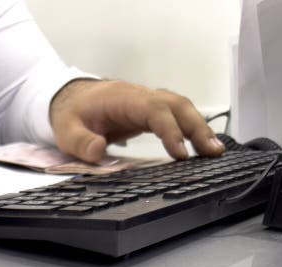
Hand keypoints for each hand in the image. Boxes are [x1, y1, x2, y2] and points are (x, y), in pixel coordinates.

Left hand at [49, 79, 224, 162]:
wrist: (71, 99)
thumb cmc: (71, 114)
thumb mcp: (66, 130)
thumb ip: (81, 141)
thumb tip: (97, 150)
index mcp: (123, 98)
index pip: (154, 110)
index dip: (170, 130)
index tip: (180, 153)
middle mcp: (141, 97)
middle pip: (177, 105)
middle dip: (197, 127)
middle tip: (212, 152)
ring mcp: (148, 103)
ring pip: (181, 109)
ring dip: (200, 128)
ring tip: (215, 151)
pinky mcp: (150, 112)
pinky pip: (176, 116)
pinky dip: (191, 129)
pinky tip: (202, 146)